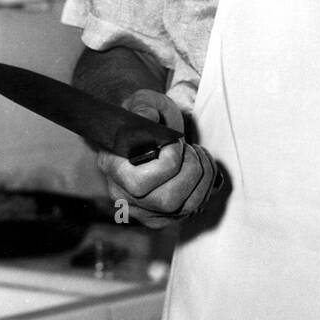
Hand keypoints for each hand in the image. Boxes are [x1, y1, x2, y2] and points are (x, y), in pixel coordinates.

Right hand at [96, 88, 219, 228]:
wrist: (150, 133)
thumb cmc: (146, 117)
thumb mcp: (142, 103)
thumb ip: (143, 107)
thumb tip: (147, 117)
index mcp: (112, 168)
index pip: (139, 184)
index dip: (168, 162)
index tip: (174, 141)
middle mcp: (125, 196)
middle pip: (166, 200)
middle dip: (190, 169)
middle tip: (189, 147)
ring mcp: (145, 210)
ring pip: (185, 207)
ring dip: (203, 175)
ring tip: (197, 153)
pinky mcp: (166, 215)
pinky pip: (195, 208)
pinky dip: (207, 184)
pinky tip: (201, 165)